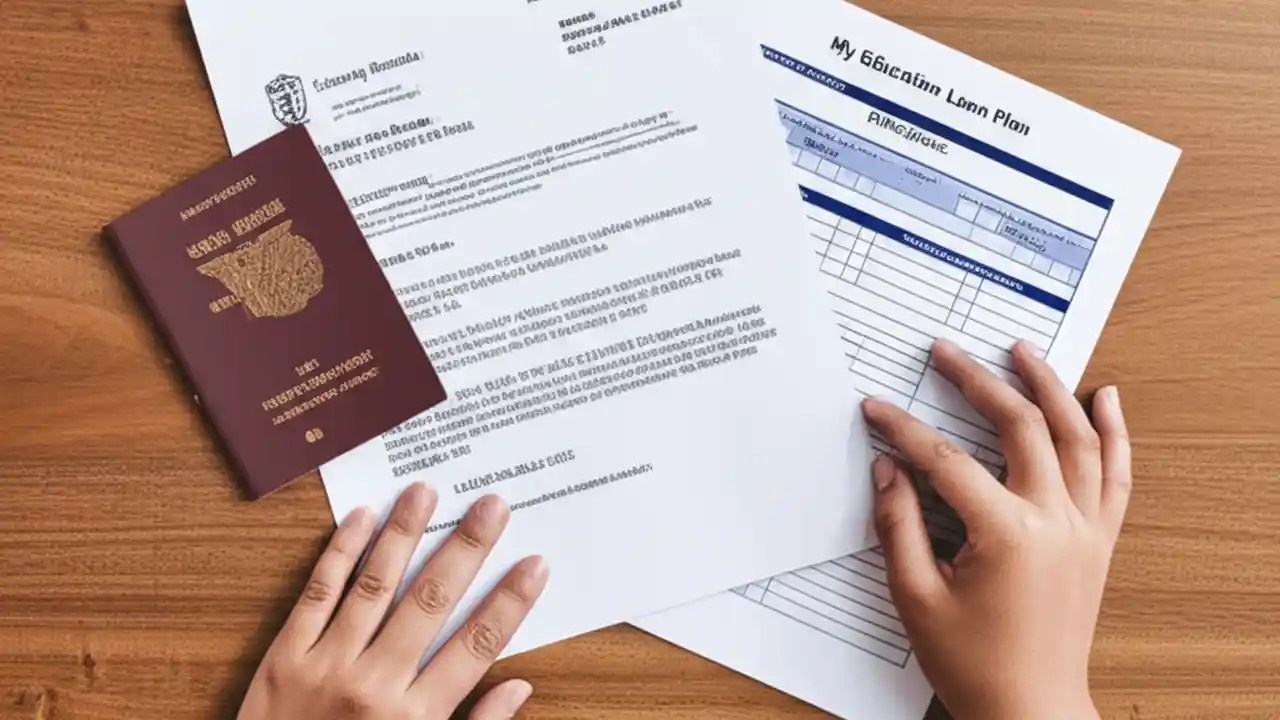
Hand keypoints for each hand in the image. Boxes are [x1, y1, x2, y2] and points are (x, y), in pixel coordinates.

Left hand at [238, 484, 549, 719]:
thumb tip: (518, 687)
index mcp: (414, 719)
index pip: (476, 646)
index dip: (510, 602)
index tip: (535, 564)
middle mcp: (373, 685)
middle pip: (431, 602)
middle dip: (466, 548)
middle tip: (492, 505)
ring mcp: (325, 665)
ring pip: (374, 585)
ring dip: (403, 533)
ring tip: (425, 491)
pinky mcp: (285, 657)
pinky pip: (317, 594)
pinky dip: (339, 552)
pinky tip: (361, 517)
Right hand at [864, 339, 1130, 719]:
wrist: (1030, 710)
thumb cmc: (973, 665)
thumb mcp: (916, 598)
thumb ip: (898, 526)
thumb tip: (888, 469)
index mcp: (1007, 535)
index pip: (945, 460)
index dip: (903, 430)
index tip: (875, 409)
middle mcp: (1054, 522)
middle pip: (1019, 427)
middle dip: (977, 382)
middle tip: (946, 352)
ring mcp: (1084, 529)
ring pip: (1076, 437)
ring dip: (1049, 387)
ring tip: (1022, 351)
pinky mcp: (1099, 541)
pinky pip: (1116, 474)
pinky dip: (1113, 432)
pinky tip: (1105, 399)